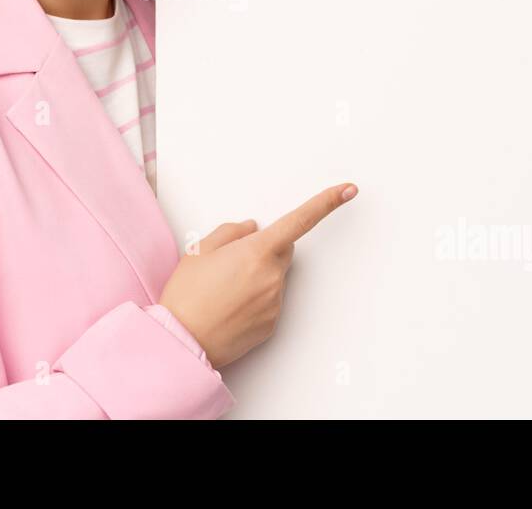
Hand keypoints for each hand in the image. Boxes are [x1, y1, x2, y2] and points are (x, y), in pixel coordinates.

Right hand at [158, 182, 358, 369]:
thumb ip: (232, 231)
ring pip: (274, 277)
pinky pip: (270, 301)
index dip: (327, 203)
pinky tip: (230, 307)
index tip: (348, 189)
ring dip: (257, 277)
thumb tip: (252, 229)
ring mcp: (275, 302)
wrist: (183, 341)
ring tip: (223, 291)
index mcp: (256, 252)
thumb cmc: (187, 295)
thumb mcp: (200, 249)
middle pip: (282, 251)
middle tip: (230, 263)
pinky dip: (255, 300)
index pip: (299, 220)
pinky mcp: (272, 324)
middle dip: (264, 250)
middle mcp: (272, 276)